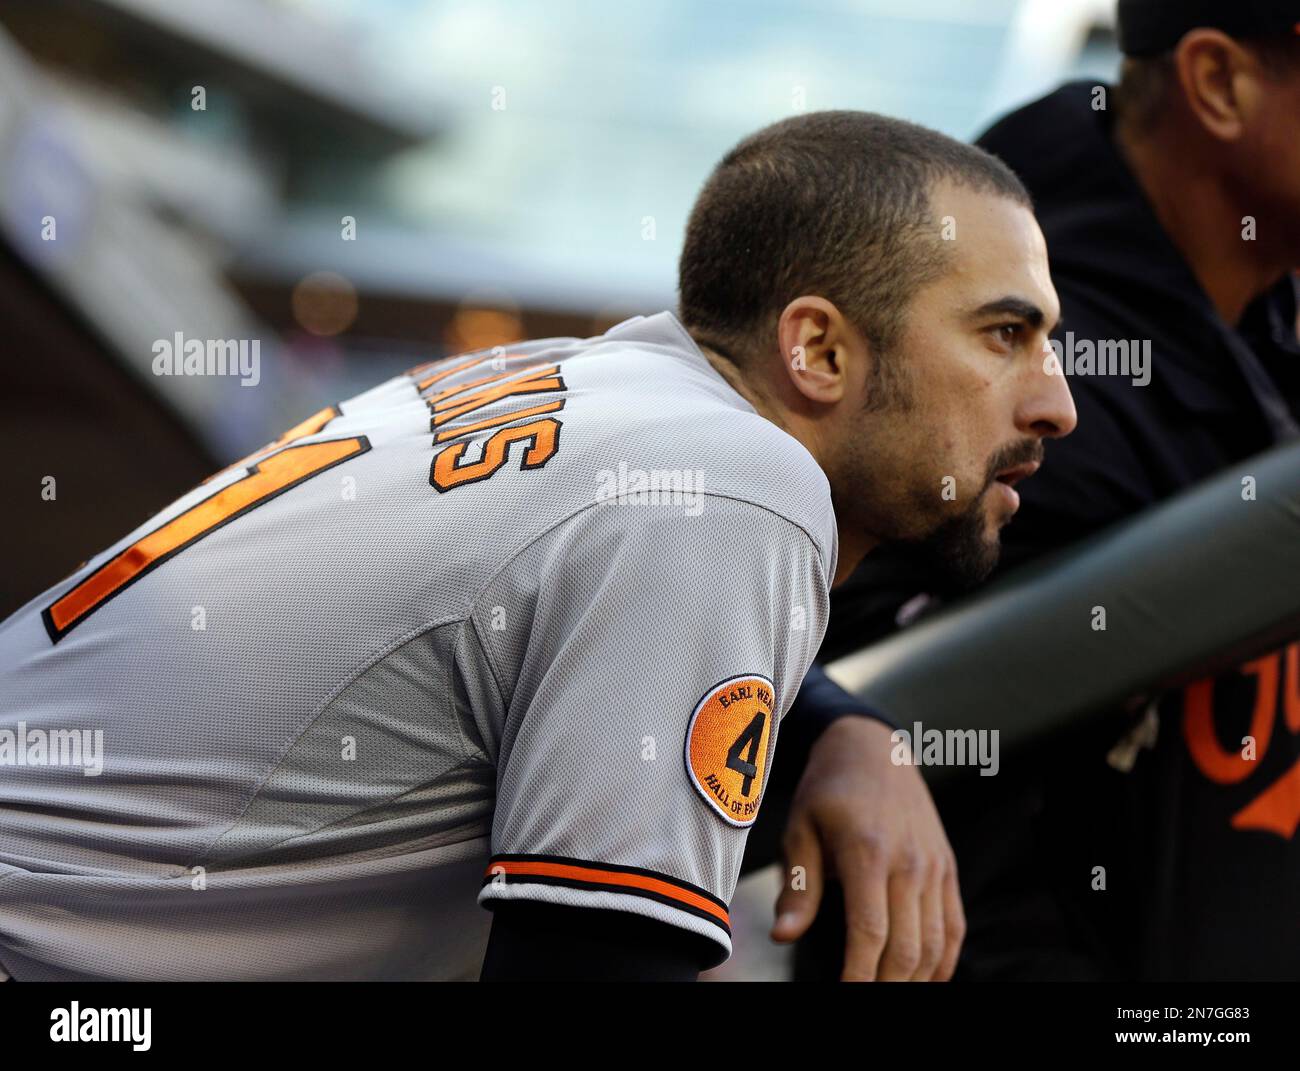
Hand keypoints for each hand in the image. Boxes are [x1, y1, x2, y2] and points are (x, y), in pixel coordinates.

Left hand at [771, 715, 964, 980]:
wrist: (873, 746)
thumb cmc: (828, 789)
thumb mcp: (801, 827)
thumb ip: (798, 886)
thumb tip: (783, 936)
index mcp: (867, 851)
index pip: (870, 931)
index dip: (858, 975)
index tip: (844, 995)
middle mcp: (909, 862)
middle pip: (907, 948)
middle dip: (885, 985)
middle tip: (861, 999)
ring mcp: (934, 865)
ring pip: (935, 944)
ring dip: (914, 980)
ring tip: (887, 992)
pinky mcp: (946, 867)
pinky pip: (954, 926)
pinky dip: (942, 961)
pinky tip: (922, 979)